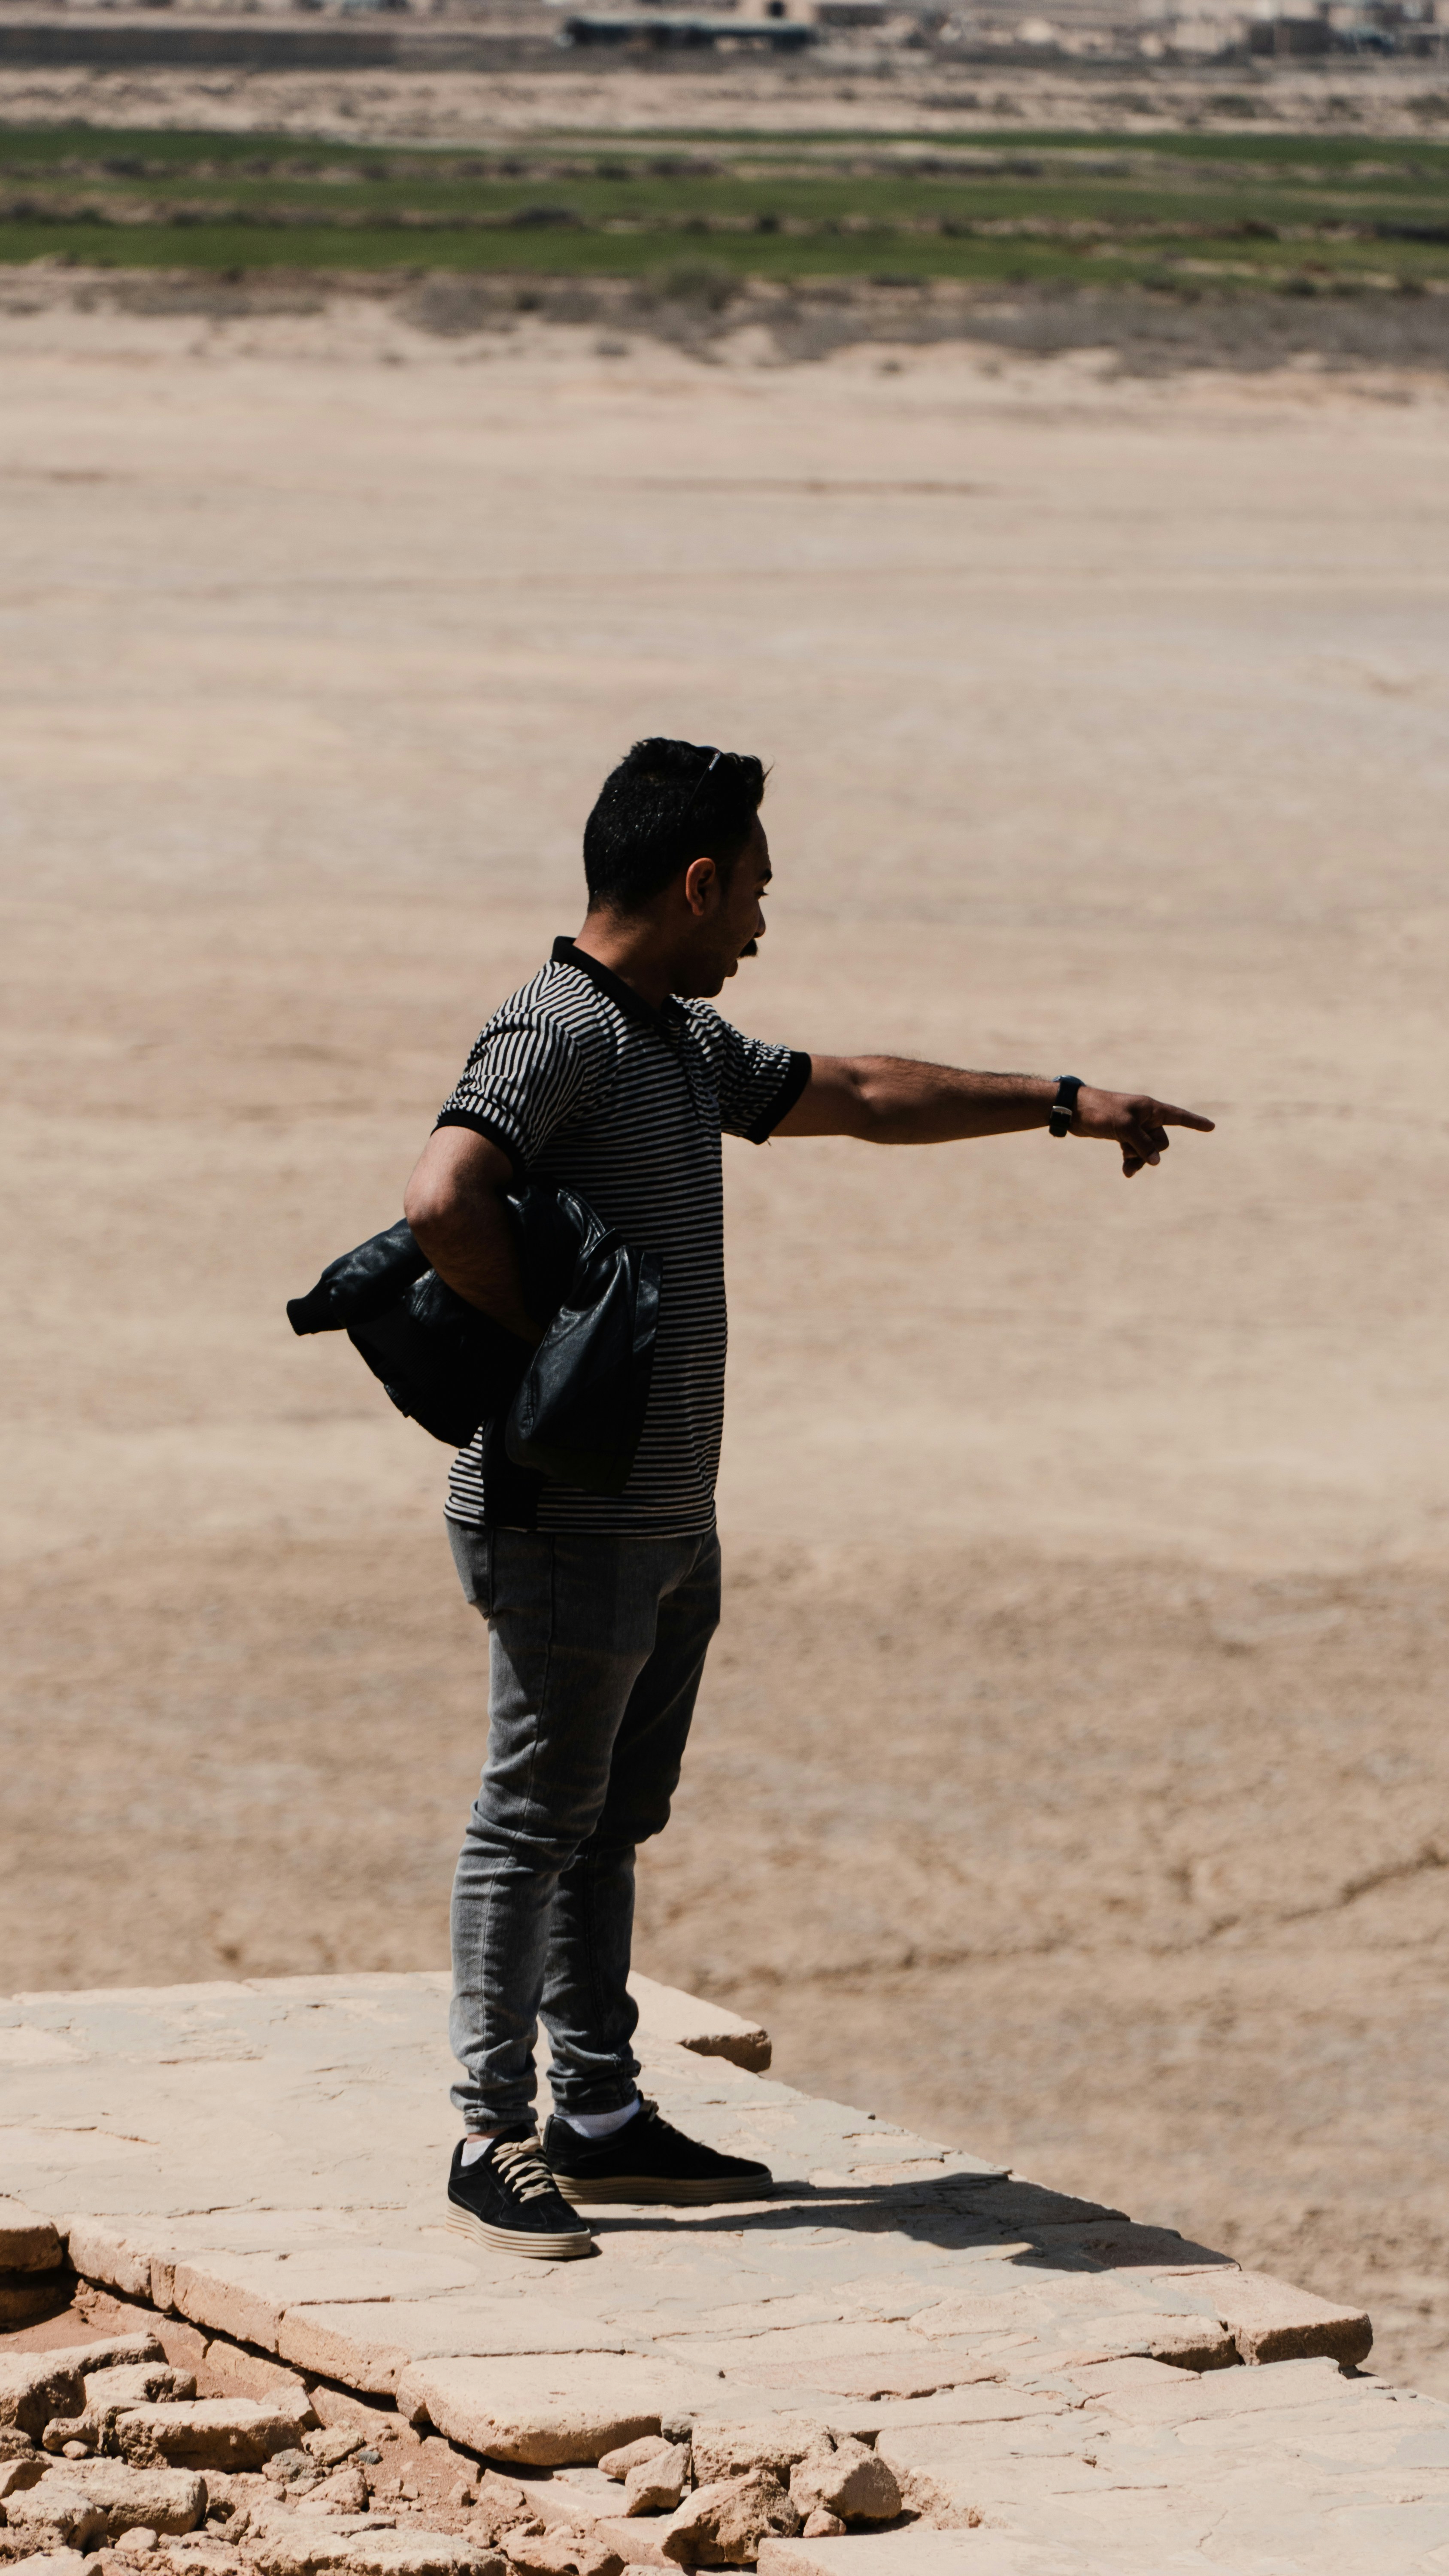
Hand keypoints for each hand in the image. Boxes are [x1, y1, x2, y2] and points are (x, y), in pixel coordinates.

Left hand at [1070, 1086, 1214, 1177]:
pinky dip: (1132, 1160)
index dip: (1195, 1123)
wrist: (1074, 1111)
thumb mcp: (1125, 1128)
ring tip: (1127, 1169)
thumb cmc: (1101, 1112)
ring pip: (1148, 1149)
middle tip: (1132, 1150)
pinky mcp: (1123, 1135)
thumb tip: (1155, 1162)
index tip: (1211, 1127)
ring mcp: (1134, 1127)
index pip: (1179, 1116)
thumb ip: (1143, 1144)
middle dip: (1150, 1151)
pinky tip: (1126, 1171)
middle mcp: (1145, 1117)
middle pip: (1161, 1141)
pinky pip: (1135, 1151)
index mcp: (1151, 1108)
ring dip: (1139, 1159)